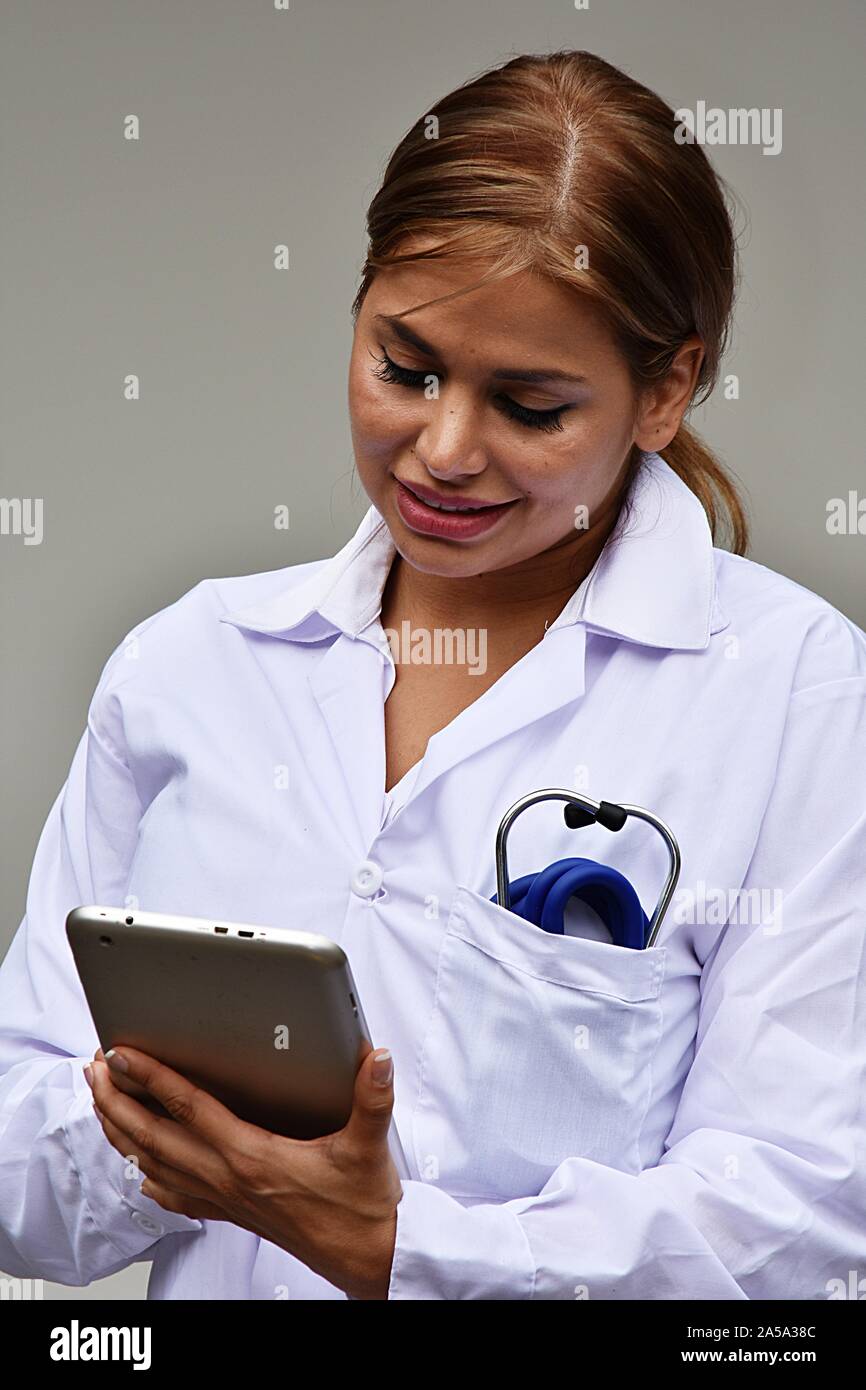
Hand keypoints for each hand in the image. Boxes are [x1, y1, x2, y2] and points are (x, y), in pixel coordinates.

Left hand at [85, 1043, 402, 1299]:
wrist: (369, 1259)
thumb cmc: (364, 1207)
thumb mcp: (370, 1146)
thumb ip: (373, 1097)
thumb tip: (376, 1057)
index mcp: (253, 1156)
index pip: (188, 1109)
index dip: (151, 1078)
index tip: (122, 1053)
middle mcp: (229, 1179)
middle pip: (154, 1137)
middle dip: (117, 1101)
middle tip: (95, 1068)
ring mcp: (226, 1199)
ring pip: (155, 1165)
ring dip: (123, 1133)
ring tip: (104, 1104)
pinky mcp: (234, 1214)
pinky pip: (178, 1195)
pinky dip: (151, 1177)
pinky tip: (142, 1170)